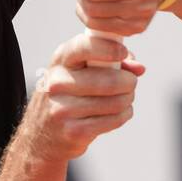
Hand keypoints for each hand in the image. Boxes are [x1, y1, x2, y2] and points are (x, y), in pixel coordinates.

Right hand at [23, 33, 145, 162]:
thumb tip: (139, 68)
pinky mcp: (74, 131)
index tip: (122, 53)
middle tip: (130, 83)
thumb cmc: (69, 95)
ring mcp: (63, 109)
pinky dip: (124, 115)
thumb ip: (111, 61)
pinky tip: (118, 113)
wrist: (42, 134)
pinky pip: (114, 120)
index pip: (85, 46)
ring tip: (124, 99)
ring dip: (128, 99)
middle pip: (110, 80)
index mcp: (60, 60)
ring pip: (117, 102)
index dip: (109, 49)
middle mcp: (57, 83)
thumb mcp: (80, 70)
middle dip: (129, 81)